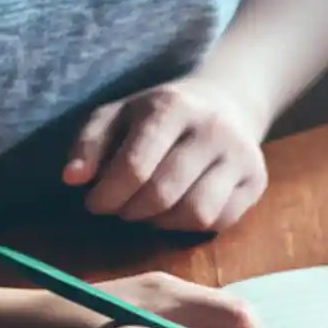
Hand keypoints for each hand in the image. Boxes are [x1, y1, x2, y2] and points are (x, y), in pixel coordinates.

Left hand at [62, 77, 269, 231]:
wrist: (226, 102)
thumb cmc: (159, 115)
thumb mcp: (119, 115)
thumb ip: (90, 143)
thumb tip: (72, 179)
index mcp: (172, 106)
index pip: (135, 165)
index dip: (108, 195)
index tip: (94, 203)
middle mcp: (212, 129)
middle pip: (163, 194)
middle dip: (130, 211)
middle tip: (119, 208)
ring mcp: (240, 156)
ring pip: (194, 214)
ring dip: (160, 222)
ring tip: (147, 210)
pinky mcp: (255, 181)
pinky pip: (218, 222)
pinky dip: (189, 225)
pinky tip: (175, 211)